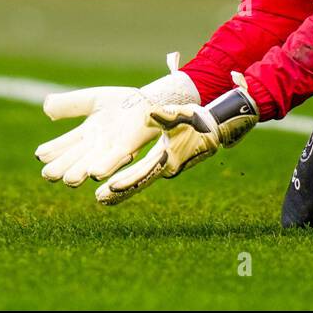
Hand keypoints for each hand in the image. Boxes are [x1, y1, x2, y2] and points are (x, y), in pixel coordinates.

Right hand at [35, 53, 198, 186]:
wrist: (148, 101)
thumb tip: (46, 107)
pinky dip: (105, 166)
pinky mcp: (129, 147)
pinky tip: (94, 173)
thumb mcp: (91, 100)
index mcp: (86, 134)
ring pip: (92, 163)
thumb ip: (69, 104)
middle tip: (48, 174)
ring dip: (81, 172)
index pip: (65, 144)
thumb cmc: (121, 103)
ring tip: (69, 179)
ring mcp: (112, 148)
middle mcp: (97, 146)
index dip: (53, 150)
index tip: (40, 155)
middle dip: (63, 167)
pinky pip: (116, 159)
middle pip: (76, 158)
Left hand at [96, 81, 258, 205]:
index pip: (145, 171)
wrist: (214, 129)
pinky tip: (114, 188)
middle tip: (99, 199)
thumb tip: (149, 113)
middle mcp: (166, 167)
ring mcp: (164, 169)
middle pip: (139, 182)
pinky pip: (143, 177)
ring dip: (122, 191)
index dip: (129, 179)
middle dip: (120, 191)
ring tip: (101, 199)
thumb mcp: (182, 113)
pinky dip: (129, 184)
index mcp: (168, 157)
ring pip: (140, 182)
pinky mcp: (163, 166)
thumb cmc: (197, 120)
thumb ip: (165, 114)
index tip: (112, 187)